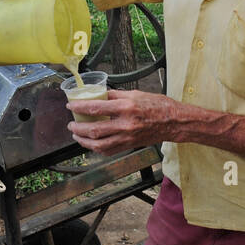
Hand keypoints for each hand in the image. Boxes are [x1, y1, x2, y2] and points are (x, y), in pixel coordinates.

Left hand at [67, 90, 181, 154]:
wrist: (173, 122)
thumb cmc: (157, 105)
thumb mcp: (135, 93)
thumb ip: (115, 95)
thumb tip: (99, 95)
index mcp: (126, 107)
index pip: (96, 108)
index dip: (80, 107)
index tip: (71, 106)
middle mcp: (125, 124)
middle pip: (94, 130)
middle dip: (78, 128)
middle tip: (71, 124)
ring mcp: (127, 137)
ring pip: (99, 144)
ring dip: (84, 141)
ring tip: (77, 135)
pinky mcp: (129, 145)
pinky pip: (108, 151)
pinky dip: (96, 148)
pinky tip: (91, 143)